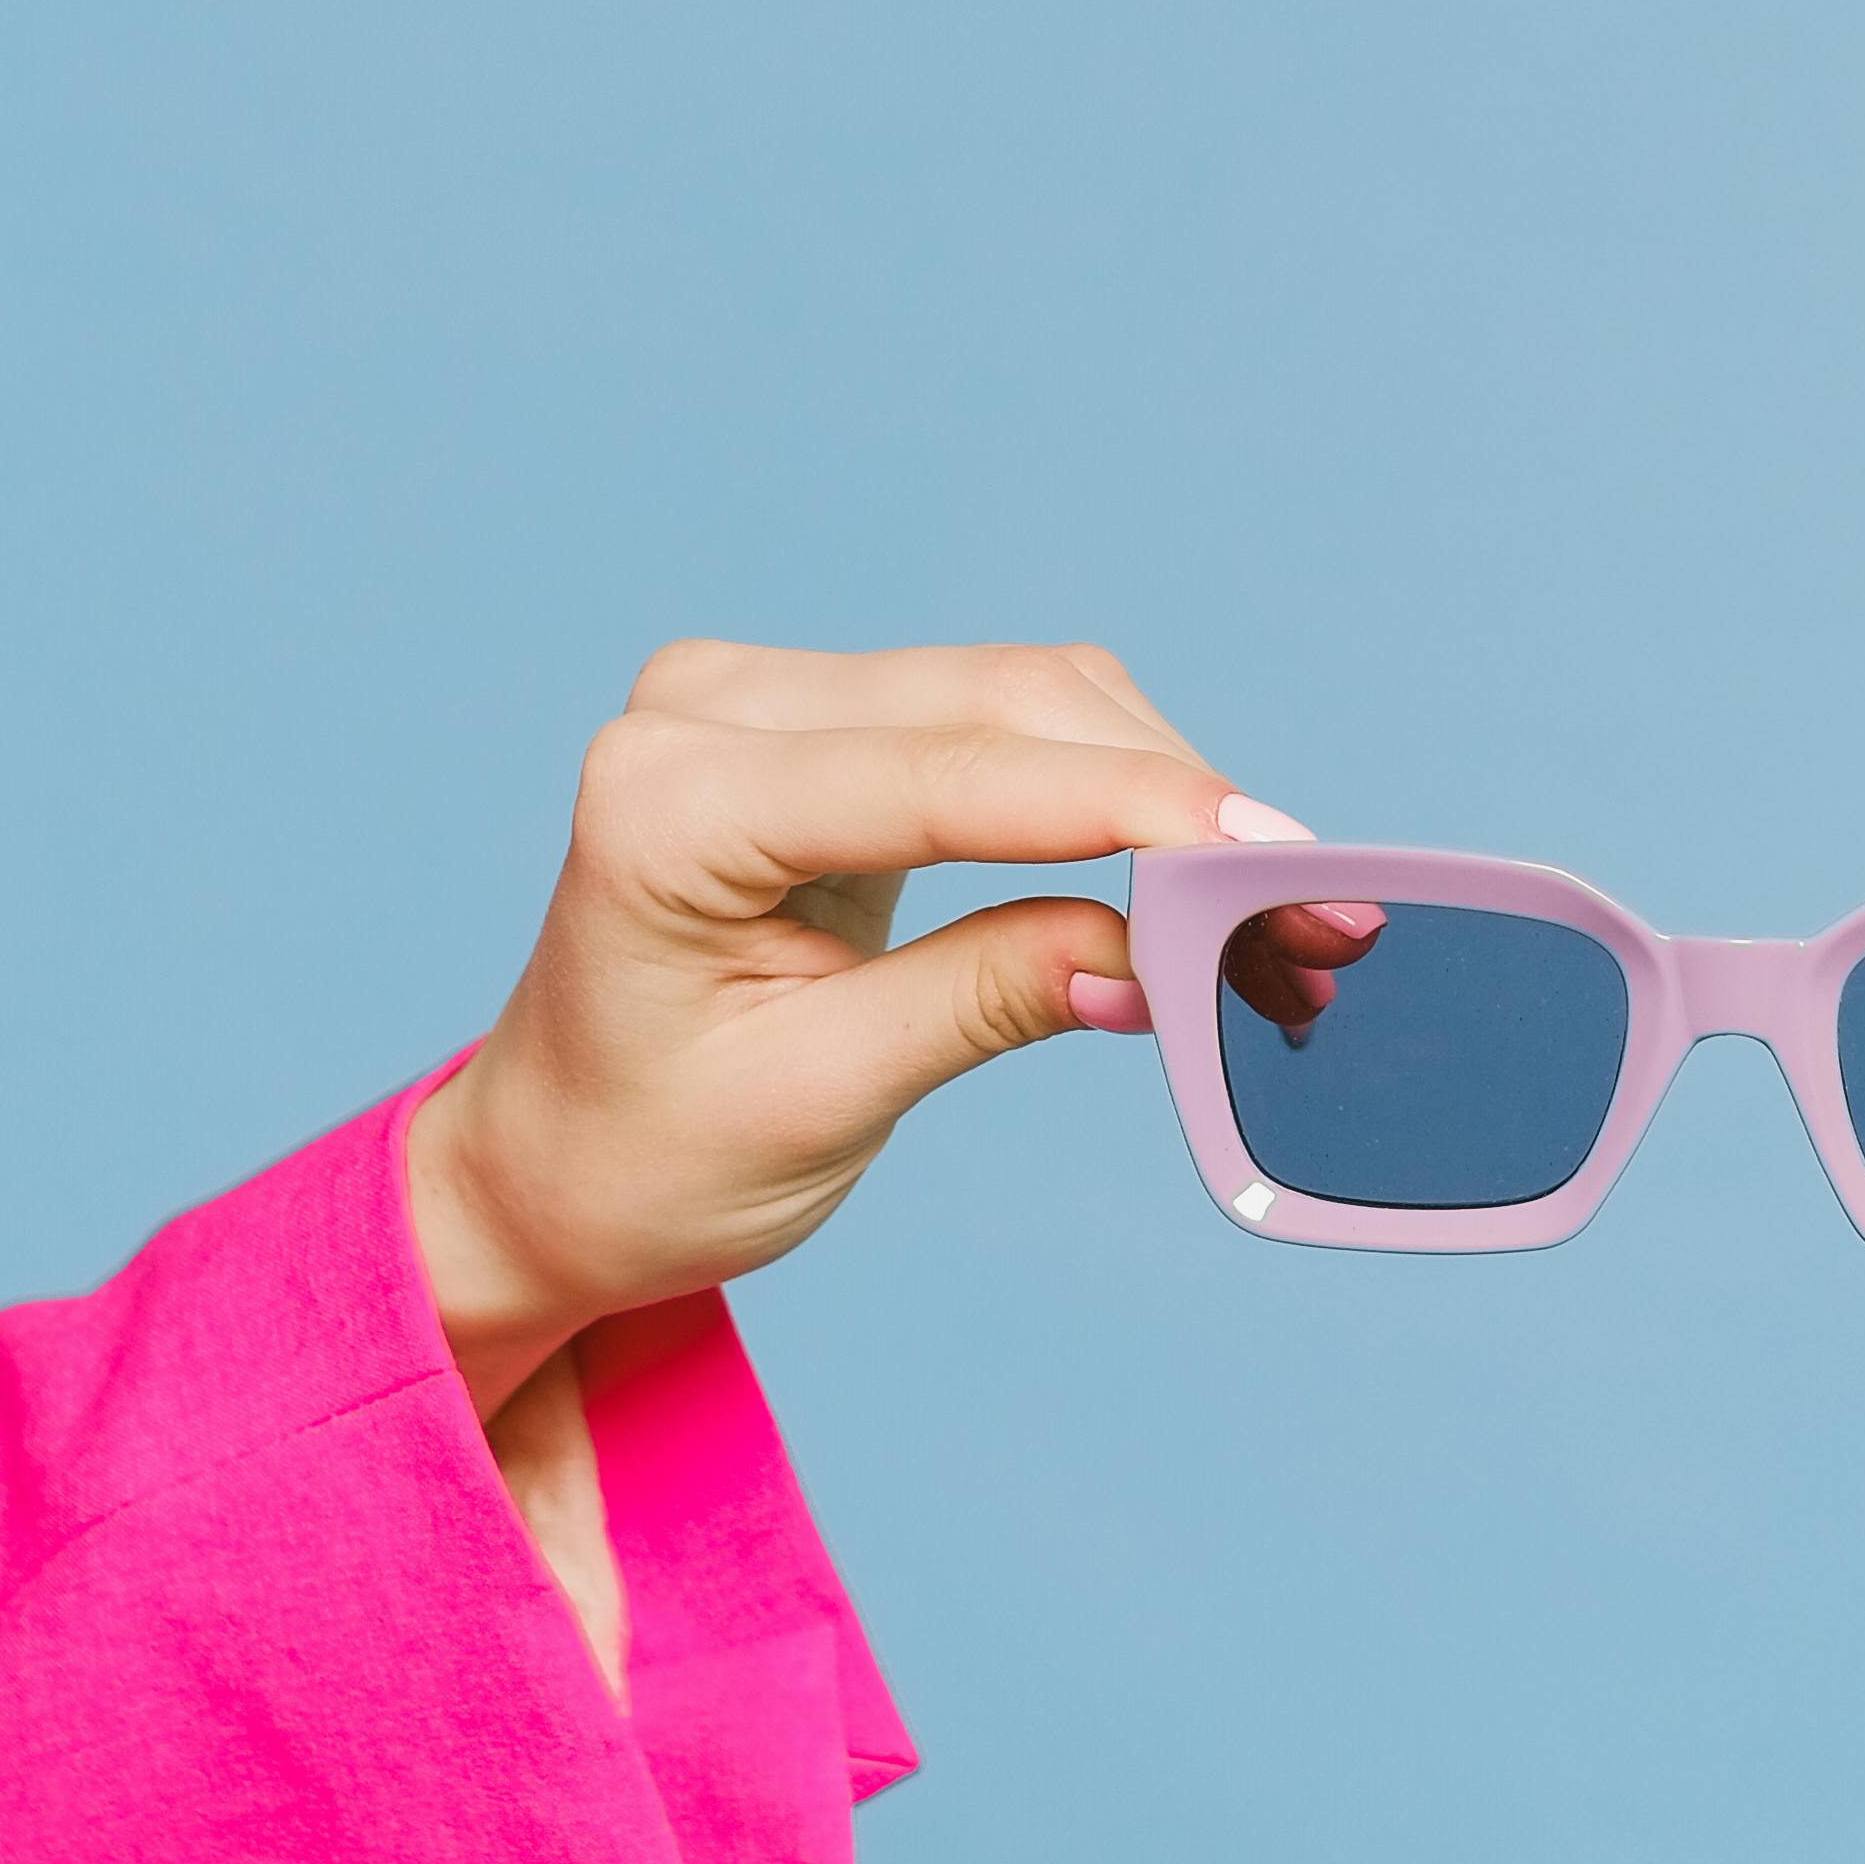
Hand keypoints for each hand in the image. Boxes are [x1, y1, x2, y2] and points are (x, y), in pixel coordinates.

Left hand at [407, 637, 1304, 1433]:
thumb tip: (1155, 951)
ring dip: (1160, 793)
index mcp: (666, 802)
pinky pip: (1000, 721)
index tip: (1271, 854)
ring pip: (1024, 697)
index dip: (1122, 808)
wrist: (552, 1166)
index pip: (936, 777)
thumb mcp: (818, 1102)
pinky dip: (1109, 793)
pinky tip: (1190, 875)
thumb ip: (983, 998)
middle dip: (1172, 804)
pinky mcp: (824, 720)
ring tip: (1271, 921)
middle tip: (1312, 914)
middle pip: (999, 706)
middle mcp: (704, 707)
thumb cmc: (646, 1158)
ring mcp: (763, 697)